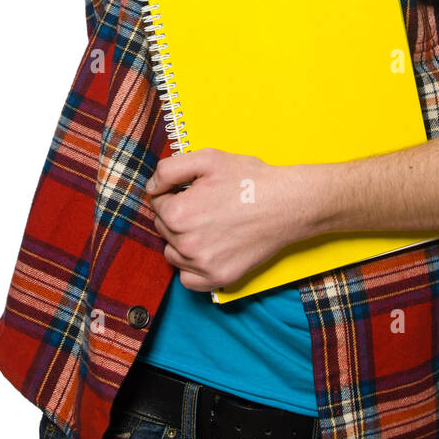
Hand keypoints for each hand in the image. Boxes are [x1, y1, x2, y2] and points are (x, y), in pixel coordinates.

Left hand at [145, 148, 303, 292]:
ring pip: (172, 253)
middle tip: (205, 204)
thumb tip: (152, 187)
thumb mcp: (207, 158)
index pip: (157, 203)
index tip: (193, 190)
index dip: (173, 192)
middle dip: (177, 214)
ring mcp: (202, 264)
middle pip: (163, 228)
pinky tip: (206, 250)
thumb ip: (168, 169)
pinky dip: (191, 267)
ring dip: (181, 241)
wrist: (287, 204)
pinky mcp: (218, 278)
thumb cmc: (249, 179)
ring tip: (207, 225)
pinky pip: (187, 279)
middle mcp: (185, 244)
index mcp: (178, 213)